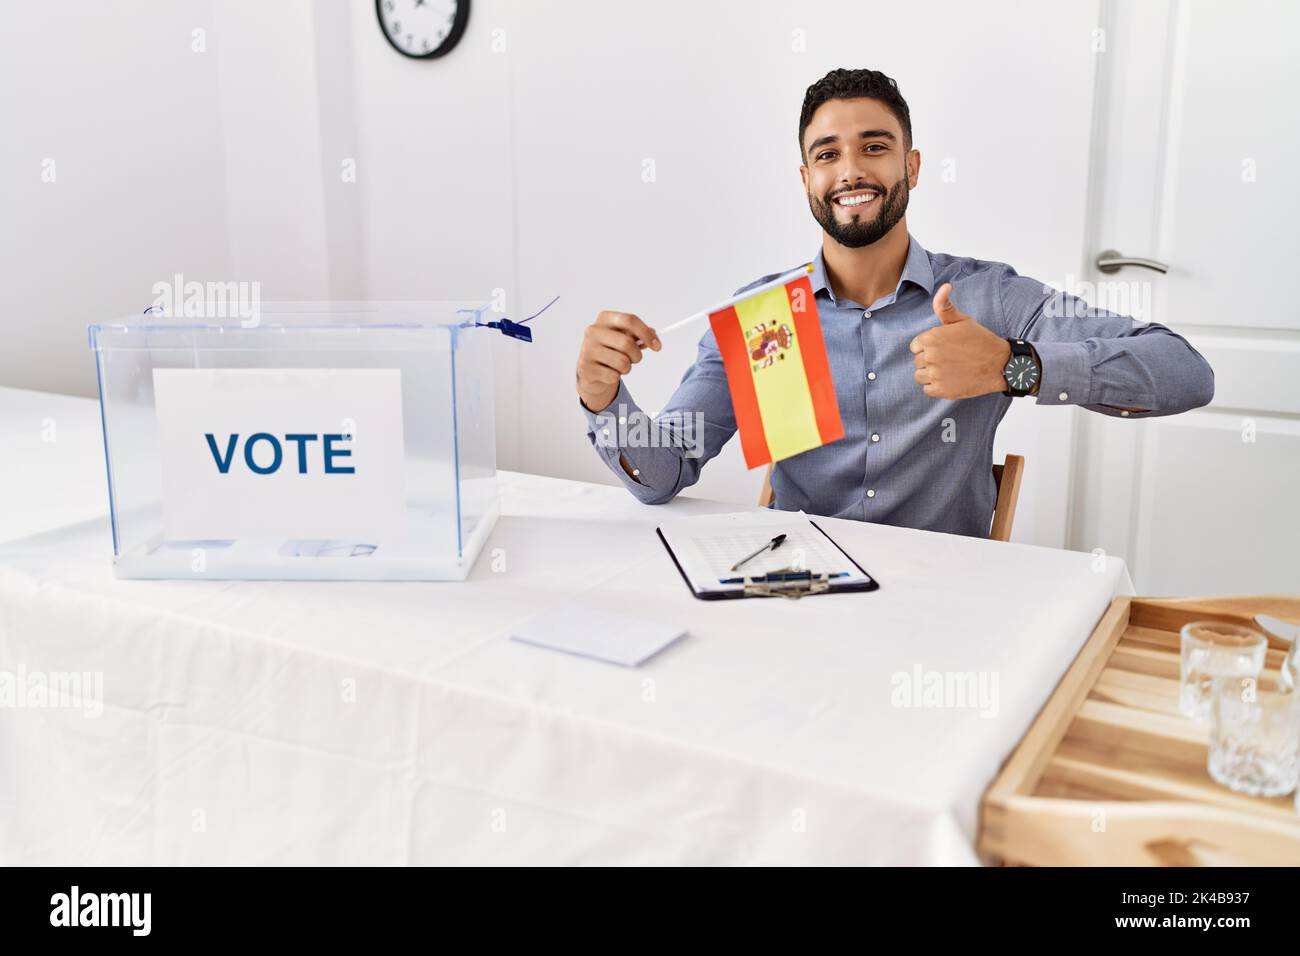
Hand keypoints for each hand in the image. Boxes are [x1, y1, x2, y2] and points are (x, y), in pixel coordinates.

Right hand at [576, 310, 660, 411]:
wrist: (589, 369)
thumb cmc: (610, 350)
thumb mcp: (624, 338)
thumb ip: (639, 335)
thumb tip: (653, 334)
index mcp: (605, 318)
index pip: (630, 320)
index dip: (646, 333)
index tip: (657, 346)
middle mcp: (593, 331)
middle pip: (627, 343)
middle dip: (637, 355)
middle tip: (636, 359)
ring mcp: (588, 349)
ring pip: (622, 362)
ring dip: (627, 368)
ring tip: (620, 366)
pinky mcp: (586, 367)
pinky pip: (613, 376)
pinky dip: (616, 377)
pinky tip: (609, 372)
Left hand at [910, 283, 1011, 399]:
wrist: (1000, 364)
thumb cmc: (980, 340)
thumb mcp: (962, 320)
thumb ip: (945, 306)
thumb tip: (945, 286)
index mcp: (931, 338)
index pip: (915, 346)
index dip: (929, 347)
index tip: (944, 348)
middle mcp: (930, 356)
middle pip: (918, 361)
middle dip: (931, 360)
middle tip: (951, 358)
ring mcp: (935, 374)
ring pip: (920, 376)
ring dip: (931, 374)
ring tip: (950, 369)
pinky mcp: (941, 390)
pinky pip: (927, 389)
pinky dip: (937, 387)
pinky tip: (951, 379)